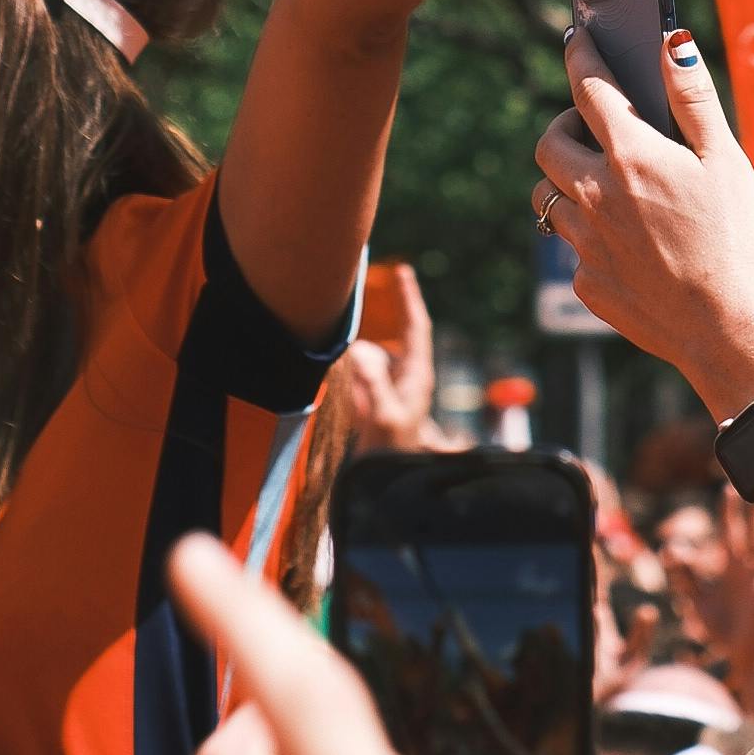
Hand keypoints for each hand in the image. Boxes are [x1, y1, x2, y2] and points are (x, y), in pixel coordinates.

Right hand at [345, 266, 448, 456]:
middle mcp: (407, 377)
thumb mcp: (383, 417)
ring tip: (340, 345)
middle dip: (387, 312)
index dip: (409, 297)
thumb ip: (372, 385)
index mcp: (416, 375)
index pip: (416, 327)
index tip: (402, 270)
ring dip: (359, 350)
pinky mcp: (377, 400)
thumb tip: (359, 352)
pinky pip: (362, 374)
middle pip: (398, 335)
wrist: (389, 484)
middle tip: (363, 295)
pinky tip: (336, 370)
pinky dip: (350, 366)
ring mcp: (393, 388)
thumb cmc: (392, 452)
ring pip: (375, 355)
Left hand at [532, 28, 753, 419]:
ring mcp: (586, 245)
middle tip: (597, 127)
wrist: (732, 334)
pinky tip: (631, 243)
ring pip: (550, 199)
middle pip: (549, 145)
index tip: (577, 38)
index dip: (580, 55)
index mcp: (632, 158)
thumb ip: (692, 98)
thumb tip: (671, 41)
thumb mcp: (727, 161)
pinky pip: (572, 249)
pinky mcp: (588, 286)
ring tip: (611, 186)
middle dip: (566, 124)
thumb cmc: (740, 242)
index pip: (589, 87)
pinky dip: (591, 236)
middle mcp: (596, 198)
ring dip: (571, 182)